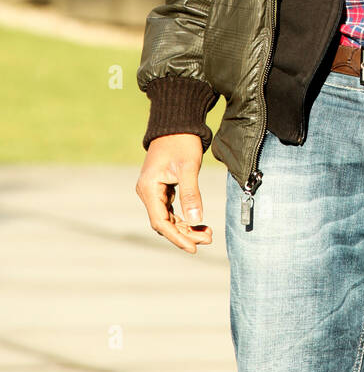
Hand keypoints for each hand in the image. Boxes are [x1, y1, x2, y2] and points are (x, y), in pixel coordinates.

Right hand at [136, 134, 212, 252]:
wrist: (177, 123)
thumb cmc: (182, 142)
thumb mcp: (188, 168)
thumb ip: (191, 194)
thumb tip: (196, 221)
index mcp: (149, 189)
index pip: (161, 222)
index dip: (177, 237)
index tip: (194, 248)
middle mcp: (147, 192)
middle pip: (165, 223)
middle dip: (185, 234)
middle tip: (208, 239)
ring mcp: (154, 191)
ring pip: (169, 218)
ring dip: (187, 227)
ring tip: (208, 233)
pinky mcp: (162, 188)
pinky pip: (172, 209)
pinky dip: (185, 217)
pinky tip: (200, 222)